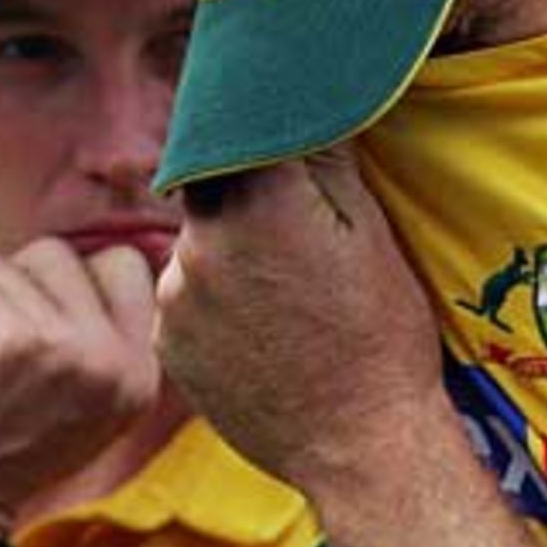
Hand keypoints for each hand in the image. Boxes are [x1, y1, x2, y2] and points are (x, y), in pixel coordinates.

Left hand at [0, 238, 159, 546]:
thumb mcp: (81, 404)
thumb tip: (69, 258)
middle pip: (60, 256)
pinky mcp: (1, 334)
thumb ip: (93, 337)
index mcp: (138, 374)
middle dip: (8, 287)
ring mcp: (61, 344)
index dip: (65, 280)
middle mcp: (111, 357)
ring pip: (4, 263)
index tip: (23, 321)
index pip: (124, 265)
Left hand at [155, 149, 446, 499]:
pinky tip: (264, 330)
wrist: (362, 449)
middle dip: (248, 196)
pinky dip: (216, 302)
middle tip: (296, 228)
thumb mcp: (371, 232)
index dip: (256, 127)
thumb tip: (303, 98)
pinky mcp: (166, 346)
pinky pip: (186, 299)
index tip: (277, 131)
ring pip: (198, 246)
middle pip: (213, 188)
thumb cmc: (381, 338)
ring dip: (231, 252)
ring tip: (287, 295)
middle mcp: (198, 245)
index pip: (233, 129)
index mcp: (254, 204)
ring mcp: (174, 300)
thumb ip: (324, 156)